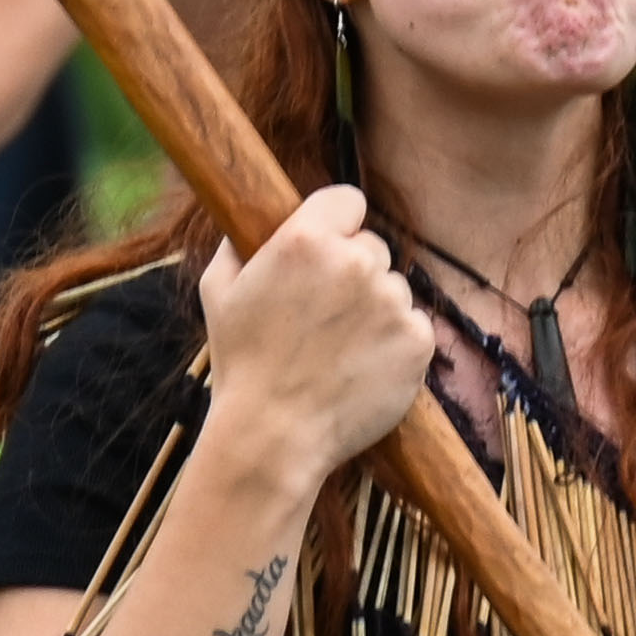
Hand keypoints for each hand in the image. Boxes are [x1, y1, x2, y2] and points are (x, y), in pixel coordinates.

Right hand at [188, 182, 427, 479]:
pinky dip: (396, 344)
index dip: (338, 224)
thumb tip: (247, 222)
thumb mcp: (218, 292)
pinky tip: (362, 367)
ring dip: (376, 310)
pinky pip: (414, 325)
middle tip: (325, 315)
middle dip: (354, 272)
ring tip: (340, 349)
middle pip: (373, 247)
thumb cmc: (242, 365)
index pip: (348, 200)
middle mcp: (355, 262)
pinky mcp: (418, 339)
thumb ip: (237, 244)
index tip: (330, 248)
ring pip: (395, 288)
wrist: (274, 436)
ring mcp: (391, 301)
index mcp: (305, 240)